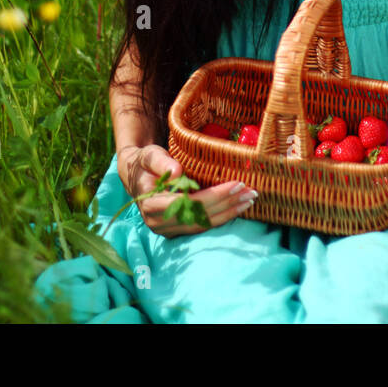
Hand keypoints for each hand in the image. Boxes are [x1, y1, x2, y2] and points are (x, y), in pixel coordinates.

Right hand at [119, 144, 258, 237]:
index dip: (214, 195)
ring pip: (203, 224)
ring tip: (250, 200)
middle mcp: (159, 223)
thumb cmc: (144, 163)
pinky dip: (222, 217)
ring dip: (229, 213)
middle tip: (250, 192)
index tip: (236, 184)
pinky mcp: (177, 230)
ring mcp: (168, 230)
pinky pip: (202, 226)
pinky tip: (238, 208)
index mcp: (151, 205)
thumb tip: (177, 173)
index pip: (189, 202)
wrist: (137, 176)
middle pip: (199, 215)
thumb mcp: (149, 155)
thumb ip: (160, 162)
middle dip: (227, 204)